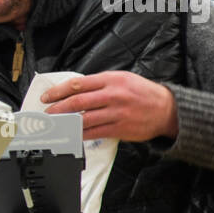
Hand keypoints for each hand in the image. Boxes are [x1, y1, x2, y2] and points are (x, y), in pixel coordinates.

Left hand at [40, 71, 178, 141]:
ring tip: (55, 125)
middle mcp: (112, 95)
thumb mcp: (122, 78)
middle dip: (57, 108)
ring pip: (84, 119)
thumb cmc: (142, 92)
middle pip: (77, 102)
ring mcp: (116, 113)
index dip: (58, 92)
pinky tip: (71, 134)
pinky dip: (80, 134)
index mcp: (111, 80)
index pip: (78, 84)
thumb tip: (74, 90)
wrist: (166, 109)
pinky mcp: (119, 129)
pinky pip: (94, 133)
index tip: (47, 97)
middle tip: (47, 113)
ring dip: (66, 123)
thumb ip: (99, 83)